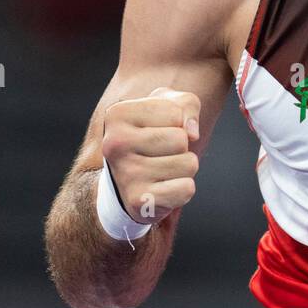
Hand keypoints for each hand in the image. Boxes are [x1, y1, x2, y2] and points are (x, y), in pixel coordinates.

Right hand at [100, 87, 200, 224]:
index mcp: (118, 114)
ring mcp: (125, 174)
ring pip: (189, 164)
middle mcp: (115, 144)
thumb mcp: (170, 107)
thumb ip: (187, 105)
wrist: (126, 181)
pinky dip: (183, 189)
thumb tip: (193, 133)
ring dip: (184, 167)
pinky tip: (163, 187)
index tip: (158, 129)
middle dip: (182, 146)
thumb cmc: (153, 134)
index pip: (175, 112)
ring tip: (162, 169)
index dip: (178, 122)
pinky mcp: (138, 201)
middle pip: (181, 140)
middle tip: (162, 153)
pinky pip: (187, 189)